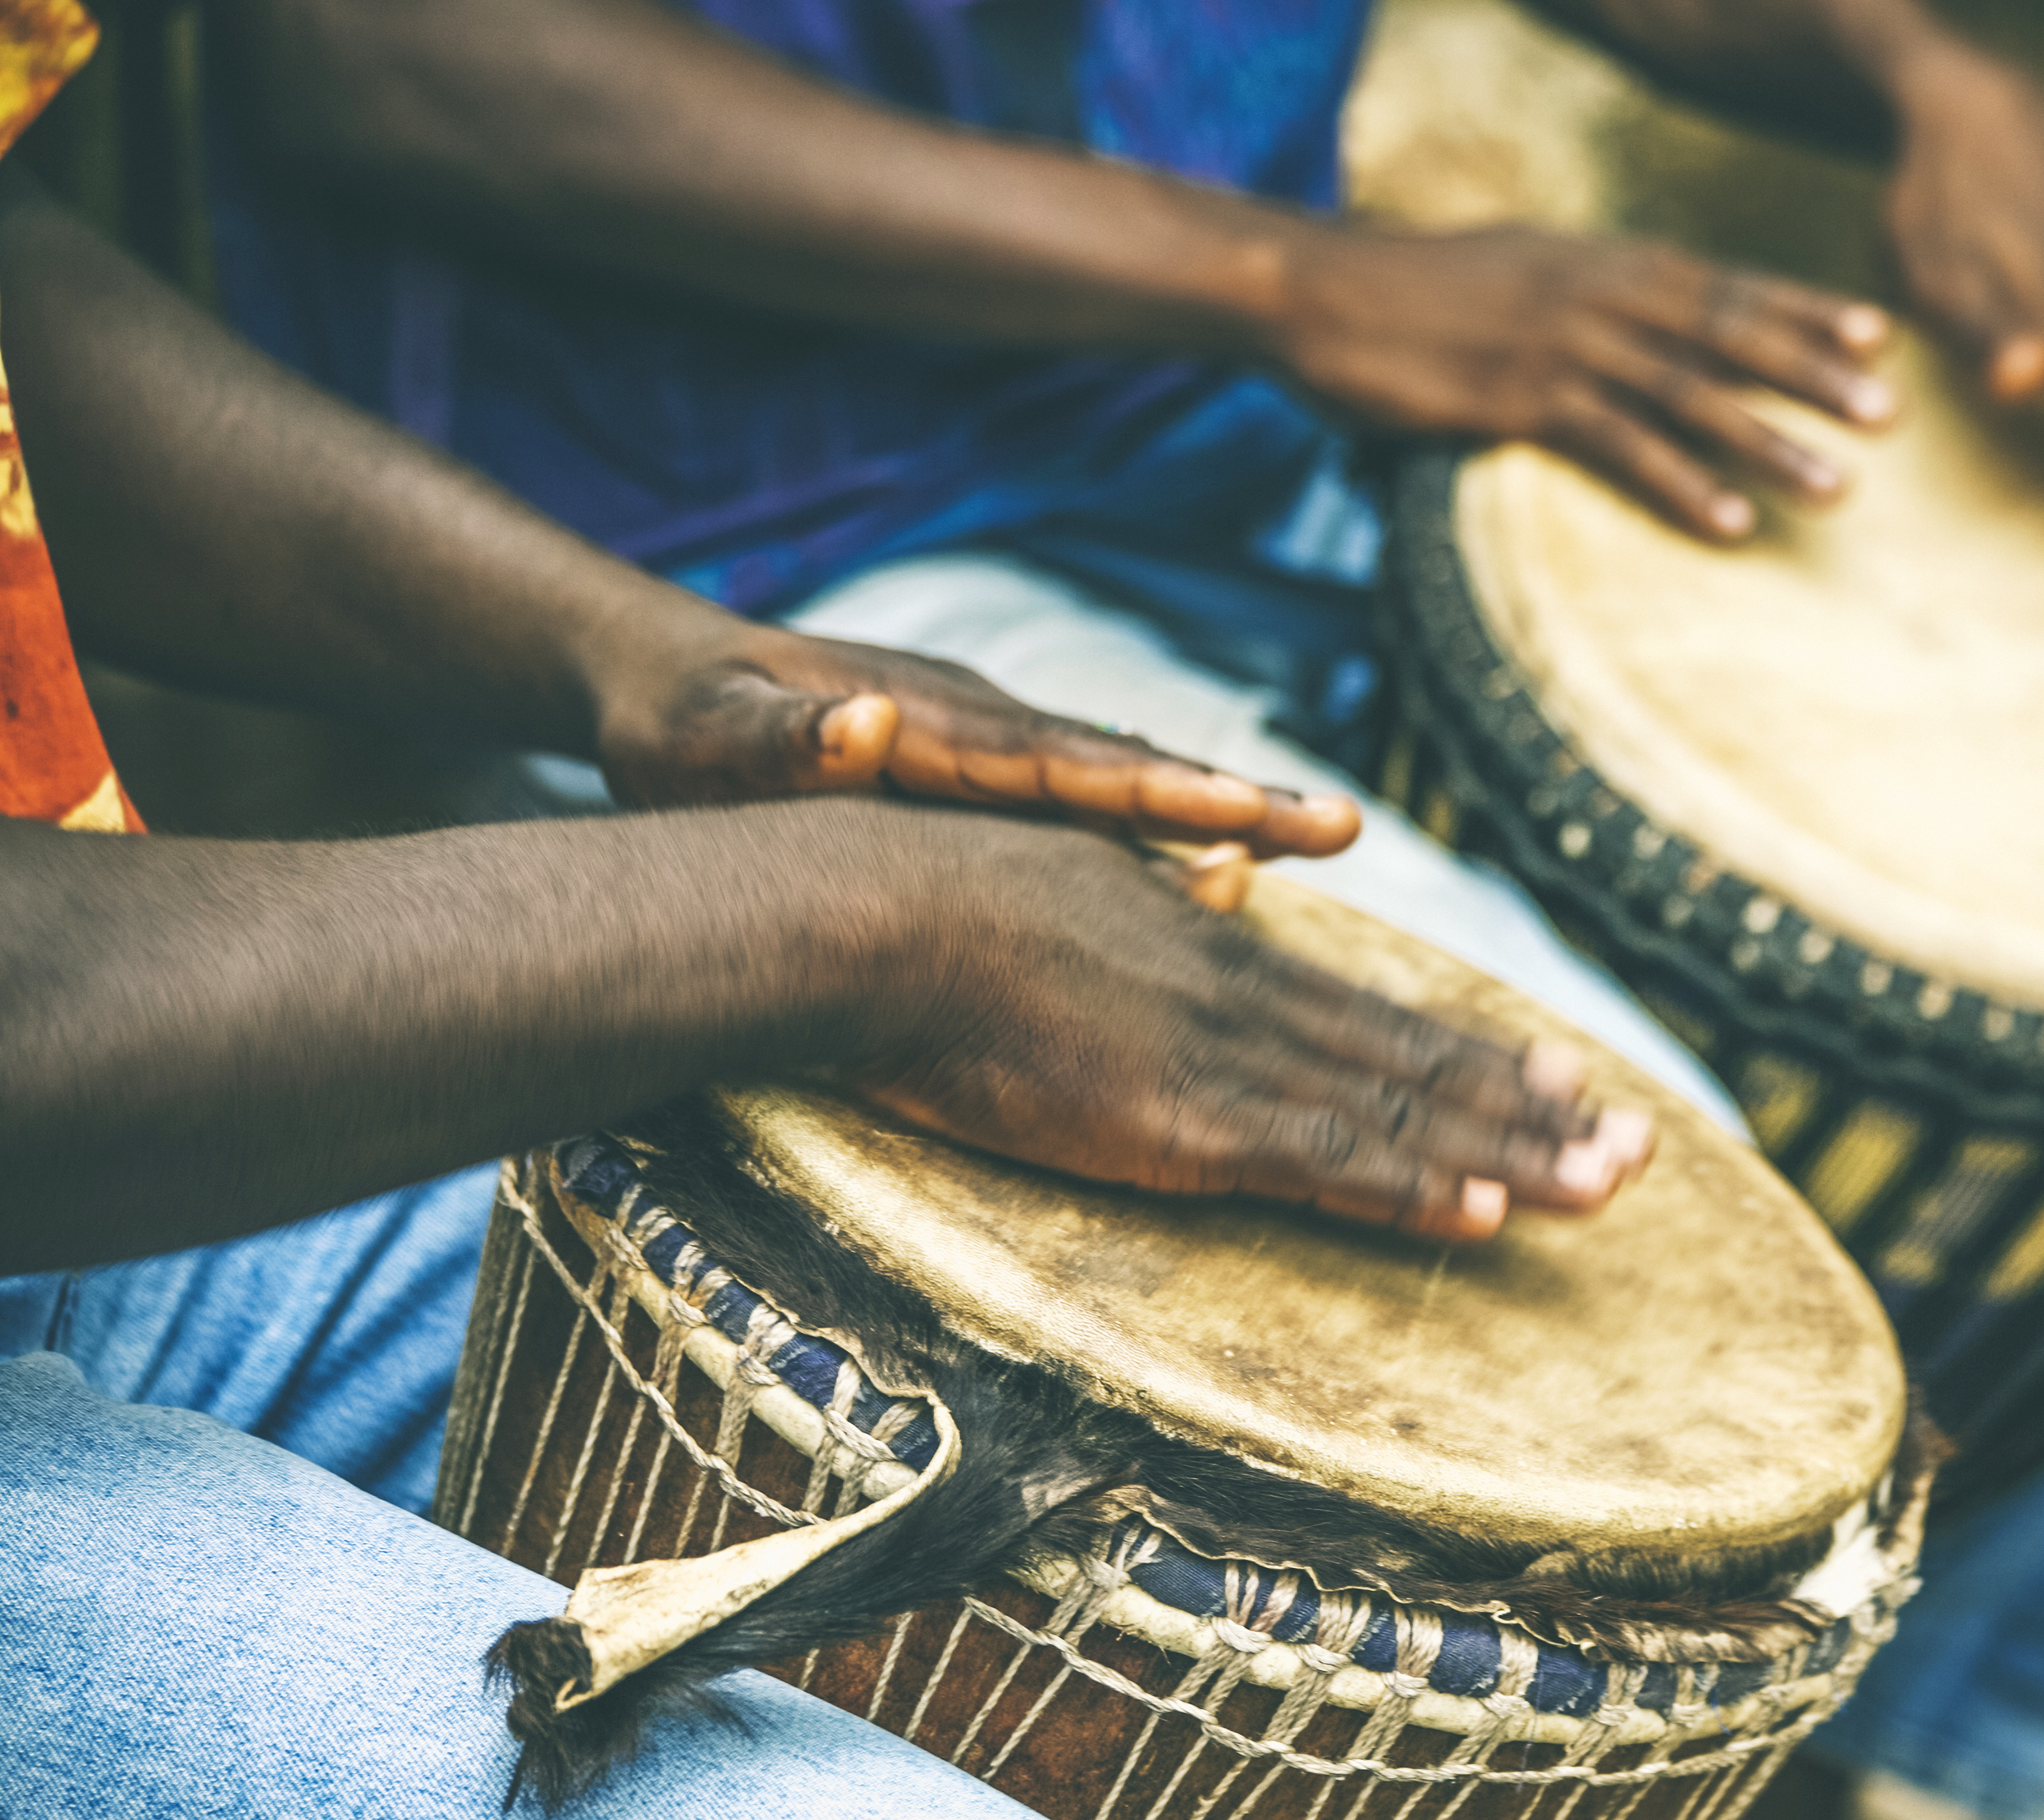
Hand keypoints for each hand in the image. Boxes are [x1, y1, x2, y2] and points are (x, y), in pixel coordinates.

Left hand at [592, 623, 1359, 858]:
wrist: (660, 675)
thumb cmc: (678, 728)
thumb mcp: (707, 739)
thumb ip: (780, 738)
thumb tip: (863, 722)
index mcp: (936, 730)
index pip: (1068, 766)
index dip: (1160, 795)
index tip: (1250, 814)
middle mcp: (984, 728)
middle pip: (1129, 766)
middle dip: (1237, 800)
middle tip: (1343, 829)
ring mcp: (990, 747)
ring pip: (1123, 783)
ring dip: (1219, 814)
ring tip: (1318, 842)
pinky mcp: (979, 774)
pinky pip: (1088, 808)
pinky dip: (1158, 834)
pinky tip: (1213, 878)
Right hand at [852, 818, 1653, 1240]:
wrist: (874, 914)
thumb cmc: (941, 892)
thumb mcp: (1082, 872)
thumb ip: (1167, 889)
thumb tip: (1223, 878)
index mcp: (1221, 952)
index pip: (1378, 1013)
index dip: (1479, 1053)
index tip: (1565, 1074)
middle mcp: (1249, 1000)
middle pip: (1421, 1063)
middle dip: (1539, 1109)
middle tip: (1643, 1140)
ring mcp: (1224, 1059)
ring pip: (1403, 1116)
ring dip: (1518, 1155)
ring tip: (1616, 1181)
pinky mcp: (1181, 1120)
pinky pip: (1324, 1165)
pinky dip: (1414, 1188)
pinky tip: (1491, 1211)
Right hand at [1274, 225, 1897, 541]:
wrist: (1316, 292)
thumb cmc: (1408, 292)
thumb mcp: (1511, 271)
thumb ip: (1577, 295)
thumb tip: (1624, 322)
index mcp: (1600, 259)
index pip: (1726, 284)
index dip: (1806, 311)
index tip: (1880, 337)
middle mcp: (1596, 294)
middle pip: (1728, 335)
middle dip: (1815, 375)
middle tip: (1892, 415)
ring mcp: (1561, 346)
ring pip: (1690, 396)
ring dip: (1768, 442)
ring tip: (1836, 485)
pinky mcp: (1518, 400)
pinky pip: (1618, 448)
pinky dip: (1680, 485)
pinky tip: (1730, 522)